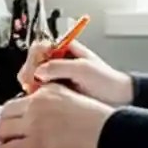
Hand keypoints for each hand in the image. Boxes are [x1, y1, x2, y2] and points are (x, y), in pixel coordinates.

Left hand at [0, 84, 114, 147]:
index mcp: (47, 92)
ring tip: (0, 140)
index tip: (13, 114)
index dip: (14, 109)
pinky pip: (11, 147)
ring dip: (0, 135)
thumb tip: (41, 103)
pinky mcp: (37, 144)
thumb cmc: (97, 116)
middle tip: (2, 128)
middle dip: (2, 121)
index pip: (20, 97)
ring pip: (4, 129)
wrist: (107, 130)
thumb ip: (54, 96)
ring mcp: (35, 125)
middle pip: (6, 111)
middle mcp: (37, 105)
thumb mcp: (72, 95)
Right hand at [16, 40, 133, 106]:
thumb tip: (39, 70)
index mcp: (65, 49)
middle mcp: (58, 61)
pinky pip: (39, 91)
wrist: (119, 98)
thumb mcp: (84, 69)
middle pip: (33, 62)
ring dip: (31, 85)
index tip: (34, 72)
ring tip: (35, 94)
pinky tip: (39, 100)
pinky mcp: (56, 91)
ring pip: (33, 77)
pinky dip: (36, 95)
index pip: (39, 47)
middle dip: (29, 73)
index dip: (33, 59)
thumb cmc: (106, 80)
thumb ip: (60, 67)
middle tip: (31, 85)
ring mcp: (56, 76)